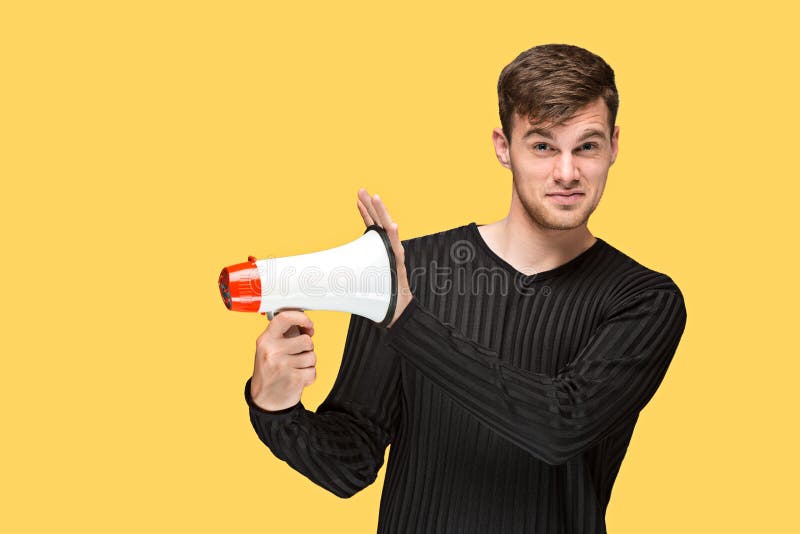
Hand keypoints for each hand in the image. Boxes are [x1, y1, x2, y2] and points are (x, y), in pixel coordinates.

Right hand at [249, 310, 316, 410]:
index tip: (308, 324)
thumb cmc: (269, 372)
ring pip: (312, 357)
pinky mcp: (293, 379)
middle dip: (307, 349)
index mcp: (265, 340)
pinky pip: (313, 371)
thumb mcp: (268, 349)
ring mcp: (282, 365)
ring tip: (295, 369)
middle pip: (306, 340)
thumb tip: (305, 326)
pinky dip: (309, 376)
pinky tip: (297, 379)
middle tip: (297, 356)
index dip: (301, 317)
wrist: (264, 400)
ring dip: (308, 364)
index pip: (284, 318)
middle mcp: (272, 351)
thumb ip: (284, 336)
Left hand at [357, 188, 412, 327]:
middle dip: (370, 205)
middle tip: (362, 191)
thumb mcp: (359, 277)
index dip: (364, 211)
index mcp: (378, 247)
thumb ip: (348, 270)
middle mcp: (387, 247)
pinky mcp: (398, 264)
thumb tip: (322, 273)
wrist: (396, 309)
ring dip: (382, 213)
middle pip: (379, 222)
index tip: (357, 198)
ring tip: (376, 199)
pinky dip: (394, 236)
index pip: (372, 225)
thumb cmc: (379, 293)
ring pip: (388, 230)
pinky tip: (392, 225)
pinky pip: (396, 248)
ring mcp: (394, 254)